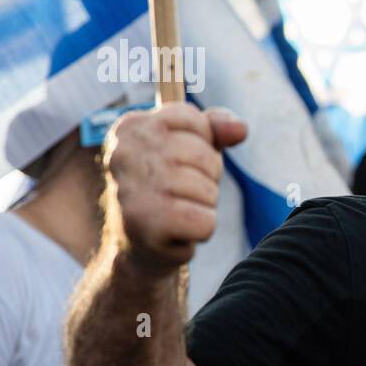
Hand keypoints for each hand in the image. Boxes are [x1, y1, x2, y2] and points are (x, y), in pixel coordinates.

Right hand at [102, 103, 247, 273]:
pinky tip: (177, 230)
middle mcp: (125, 153)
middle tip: (178, 193)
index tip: (177, 161)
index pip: (196, 121)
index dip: (202, 144)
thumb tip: (240, 129)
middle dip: (206, 178)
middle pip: (206, 158)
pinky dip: (201, 230)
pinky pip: (205, 222)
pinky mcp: (146, 223)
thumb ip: (216, 128)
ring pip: (209, 190)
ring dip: (203, 205)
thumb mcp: (189, 147)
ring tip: (176, 211)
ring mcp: (133, 189)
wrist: (138, 245)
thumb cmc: (168, 188)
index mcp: (131, 126)